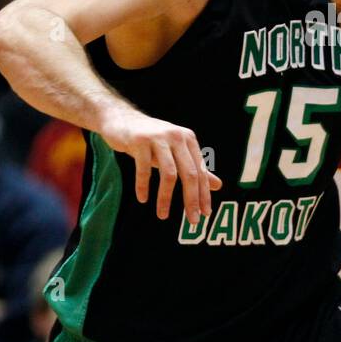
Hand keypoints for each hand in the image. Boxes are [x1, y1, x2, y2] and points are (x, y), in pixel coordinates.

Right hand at [98, 109, 221, 221]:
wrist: (122, 120)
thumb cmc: (152, 141)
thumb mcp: (176, 153)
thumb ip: (196, 168)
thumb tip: (218, 186)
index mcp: (189, 140)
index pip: (200, 172)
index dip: (204, 194)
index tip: (205, 214)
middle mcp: (177, 137)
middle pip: (190, 174)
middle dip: (192, 200)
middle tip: (192, 220)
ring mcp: (158, 138)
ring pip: (169, 174)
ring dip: (166, 198)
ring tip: (162, 215)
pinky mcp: (139, 141)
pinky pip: (144, 169)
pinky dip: (143, 186)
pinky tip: (143, 199)